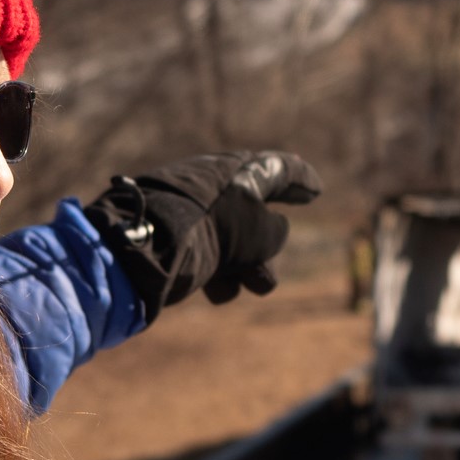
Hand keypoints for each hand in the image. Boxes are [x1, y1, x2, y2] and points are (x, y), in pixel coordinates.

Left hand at [85, 151, 322, 318]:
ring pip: (233, 241)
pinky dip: (218, 273)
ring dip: (246, 266)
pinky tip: (217, 290)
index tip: (315, 189)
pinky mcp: (171, 238)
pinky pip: (206, 255)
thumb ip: (274, 232)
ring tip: (250, 285)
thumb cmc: (210, 231)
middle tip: (267, 274)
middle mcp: (214, 186)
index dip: (300, 178)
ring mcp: (191, 211)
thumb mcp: (258, 231)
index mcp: (238, 171)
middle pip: (254, 214)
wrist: (144, 245)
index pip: (278, 168)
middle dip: (266, 247)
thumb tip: (267, 235)